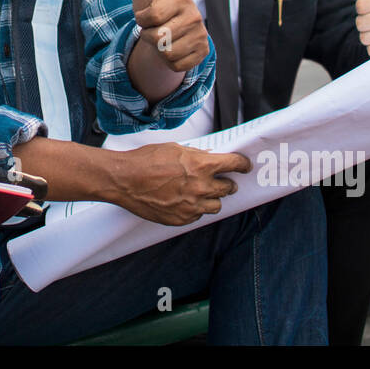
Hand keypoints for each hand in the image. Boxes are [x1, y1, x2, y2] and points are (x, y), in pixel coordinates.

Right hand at [112, 143, 250, 225]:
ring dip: (212, 198)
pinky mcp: (182, 218)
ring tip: (201, 193)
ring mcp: (192, 205)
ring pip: (216, 205)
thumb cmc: (146, 160)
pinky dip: (195, 208)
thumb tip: (209, 157)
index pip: (234, 164)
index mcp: (201, 165)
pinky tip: (184, 201)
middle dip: (227, 183)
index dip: (242, 164)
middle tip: (221, 181)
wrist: (124, 180)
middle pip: (229, 188)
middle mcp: (201, 187)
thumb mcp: (174, 149)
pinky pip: (198, 215)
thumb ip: (196, 155)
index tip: (245, 166)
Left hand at [132, 0, 209, 71]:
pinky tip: (172, 48)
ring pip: (167, 53)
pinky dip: (169, 61)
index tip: (146, 14)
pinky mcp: (204, 52)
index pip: (149, 17)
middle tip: (155, 27)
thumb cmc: (152, 4)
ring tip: (163, 37)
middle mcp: (196, 15)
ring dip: (158, 49)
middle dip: (149, 35)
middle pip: (159, 37)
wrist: (164, 28)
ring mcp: (202, 34)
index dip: (141, 19)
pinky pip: (177, 65)